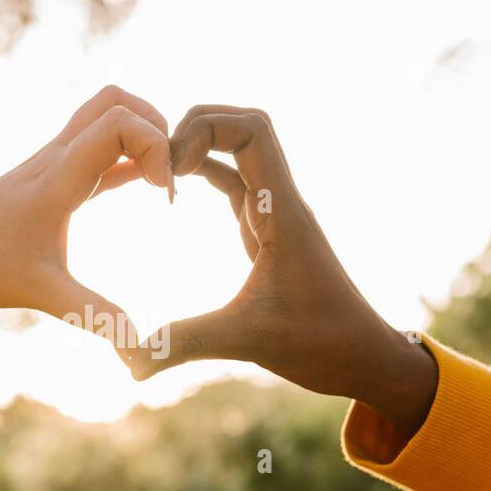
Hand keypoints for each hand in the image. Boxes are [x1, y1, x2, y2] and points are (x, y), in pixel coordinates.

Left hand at [0, 85, 171, 345]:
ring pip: (105, 114)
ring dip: (143, 135)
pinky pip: (99, 145)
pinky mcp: (54, 174)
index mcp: (56, 179)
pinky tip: (147, 184)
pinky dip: (130, 153)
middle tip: (170, 175)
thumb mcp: (44, 295)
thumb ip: (94, 315)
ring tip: (161, 182)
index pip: (117, 123)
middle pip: (114, 101)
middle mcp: (54, 158)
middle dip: (156, 127)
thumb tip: (138, 347)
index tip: (164, 193)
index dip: (155, 145)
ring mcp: (53, 161)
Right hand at [130, 104, 436, 446]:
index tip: (172, 169)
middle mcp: (280, 202)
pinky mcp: (267, 232)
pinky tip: (175, 196)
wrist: (362, 357)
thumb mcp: (246, 341)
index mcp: (281, 212)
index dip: (206, 129)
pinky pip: (234, 183)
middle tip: (157, 162)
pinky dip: (205, 175)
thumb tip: (128, 365)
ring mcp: (274, 215)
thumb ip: (183, 345)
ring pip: (239, 152)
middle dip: (197, 126)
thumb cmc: (320, 344)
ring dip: (200, 148)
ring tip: (158, 174)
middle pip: (244, 125)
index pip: (251, 130)